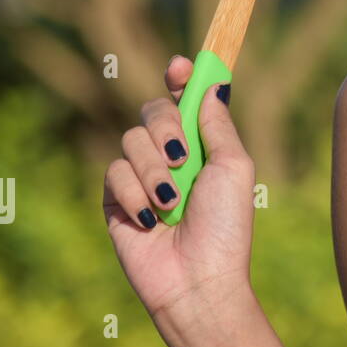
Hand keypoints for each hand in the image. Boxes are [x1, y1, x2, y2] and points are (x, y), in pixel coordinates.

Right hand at [102, 56, 256, 346]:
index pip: (185, 100)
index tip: (179, 66)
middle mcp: (170, 157)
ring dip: (153, 171)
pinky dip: (134, 194)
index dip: (181, 78)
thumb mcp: (234, 168)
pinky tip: (150, 220)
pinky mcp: (116, 201)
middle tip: (182, 157)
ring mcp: (141, 178)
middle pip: (153, 111)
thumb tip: (214, 84)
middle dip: (166, 128)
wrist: (199, 279)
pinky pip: (113, 173)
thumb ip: (219, 125)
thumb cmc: (226, 227)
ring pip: (130, 141)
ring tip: (170, 203)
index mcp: (203, 146)